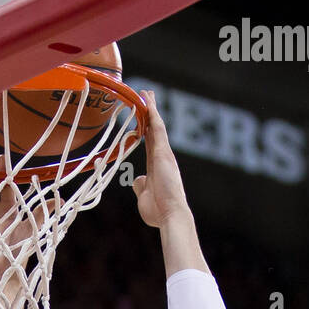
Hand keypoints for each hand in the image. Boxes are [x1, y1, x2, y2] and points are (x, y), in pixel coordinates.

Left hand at [131, 90, 190, 228]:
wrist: (170, 215)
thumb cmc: (159, 212)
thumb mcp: (144, 197)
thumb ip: (141, 186)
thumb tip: (137, 179)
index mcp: (157, 167)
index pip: (150, 143)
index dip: (146, 129)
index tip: (142, 117)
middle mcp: (163, 158)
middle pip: (155, 130)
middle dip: (150, 113)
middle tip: (147, 96)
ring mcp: (164, 154)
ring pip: (157, 125)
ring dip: (151, 108)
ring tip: (146, 93)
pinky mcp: (163, 153)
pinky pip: (158, 129)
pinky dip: (152, 115)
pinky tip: (147, 102)